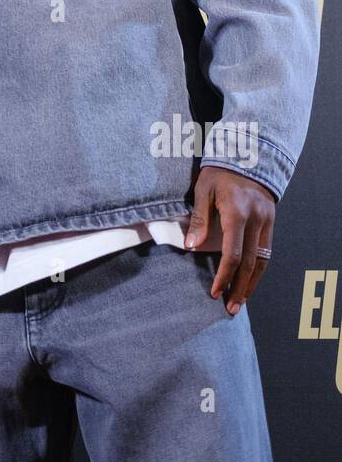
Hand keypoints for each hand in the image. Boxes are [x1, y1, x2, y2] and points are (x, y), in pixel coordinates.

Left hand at [184, 167, 275, 314]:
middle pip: (250, 263)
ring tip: (240, 301)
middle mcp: (256, 220)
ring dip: (252, 283)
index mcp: (237, 212)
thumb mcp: (203, 190)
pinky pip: (267, 251)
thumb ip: (199, 219)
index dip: (224, 276)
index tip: (215, 292)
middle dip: (239, 288)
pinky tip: (250, 281)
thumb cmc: (219, 172)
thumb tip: (190, 247)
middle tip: (230, 308)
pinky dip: (259, 269)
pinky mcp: (271, 222)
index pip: (233, 254)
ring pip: (262, 260)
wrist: (246, 153)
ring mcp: (266, 221)